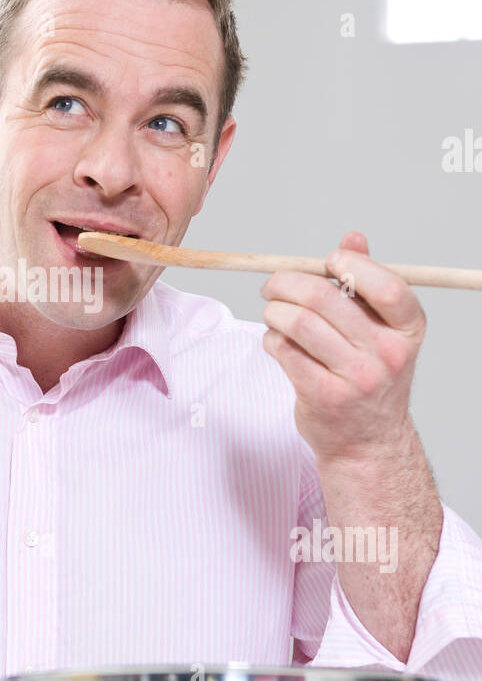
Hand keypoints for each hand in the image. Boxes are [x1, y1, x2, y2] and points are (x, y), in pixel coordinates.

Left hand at [259, 232, 426, 463]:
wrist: (368, 442)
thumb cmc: (371, 376)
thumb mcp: (381, 330)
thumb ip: (367, 284)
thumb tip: (353, 238)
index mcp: (408, 330)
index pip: (386, 286)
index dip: (352, 264)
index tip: (329, 261)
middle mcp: (387, 354)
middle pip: (325, 298)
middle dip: (287, 282)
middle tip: (273, 285)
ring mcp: (357, 378)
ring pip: (298, 323)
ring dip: (274, 311)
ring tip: (273, 313)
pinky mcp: (324, 396)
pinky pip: (284, 351)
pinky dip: (272, 339)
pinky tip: (277, 341)